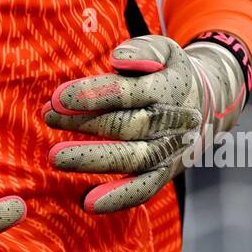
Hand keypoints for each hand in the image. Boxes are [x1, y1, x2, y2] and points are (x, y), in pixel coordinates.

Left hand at [42, 34, 244, 212]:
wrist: (203, 106)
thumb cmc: (166, 72)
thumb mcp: (164, 50)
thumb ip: (143, 50)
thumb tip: (118, 59)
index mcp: (173, 87)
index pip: (132, 92)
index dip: (95, 95)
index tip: (60, 97)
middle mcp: (175, 122)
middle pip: (129, 126)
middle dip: (86, 123)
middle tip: (48, 116)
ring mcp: (171, 151)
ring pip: (135, 159)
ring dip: (93, 160)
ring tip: (54, 156)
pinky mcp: (165, 173)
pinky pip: (144, 189)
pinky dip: (117, 198)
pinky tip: (87, 202)